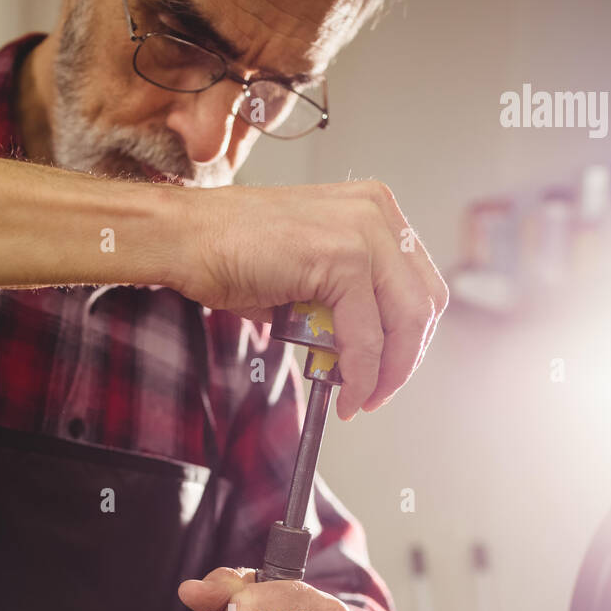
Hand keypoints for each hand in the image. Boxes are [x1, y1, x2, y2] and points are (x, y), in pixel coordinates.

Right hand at [174, 179, 447, 420]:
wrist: (186, 239)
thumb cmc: (234, 256)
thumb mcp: (309, 274)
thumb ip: (347, 302)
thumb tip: (365, 353)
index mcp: (374, 211)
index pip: (419, 284)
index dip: (410, 338)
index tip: (388, 372)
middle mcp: (376, 212)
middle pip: (425, 303)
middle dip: (404, 360)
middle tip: (377, 394)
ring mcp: (362, 230)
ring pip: (405, 321)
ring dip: (386, 373)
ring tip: (359, 399)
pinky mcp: (342, 256)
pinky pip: (366, 335)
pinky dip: (360, 374)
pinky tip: (345, 393)